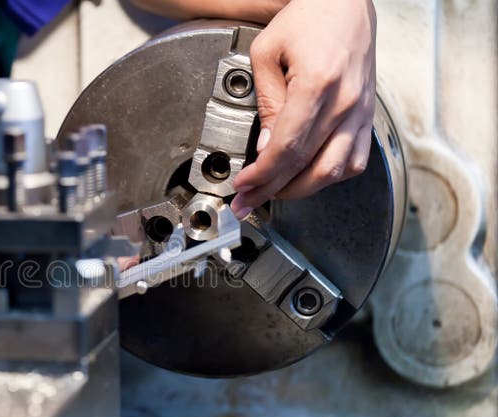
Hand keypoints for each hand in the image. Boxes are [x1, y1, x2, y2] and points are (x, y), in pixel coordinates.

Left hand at [231, 0, 376, 217]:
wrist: (343, 3)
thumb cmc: (307, 20)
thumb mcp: (267, 54)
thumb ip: (267, 104)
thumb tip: (264, 148)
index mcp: (317, 84)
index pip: (287, 148)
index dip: (262, 175)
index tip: (243, 186)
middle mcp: (344, 102)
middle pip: (308, 166)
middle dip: (272, 191)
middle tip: (248, 203)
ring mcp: (360, 112)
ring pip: (334, 170)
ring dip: (301, 189)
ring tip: (274, 192)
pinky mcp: (367, 116)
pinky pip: (354, 160)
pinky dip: (330, 176)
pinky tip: (308, 177)